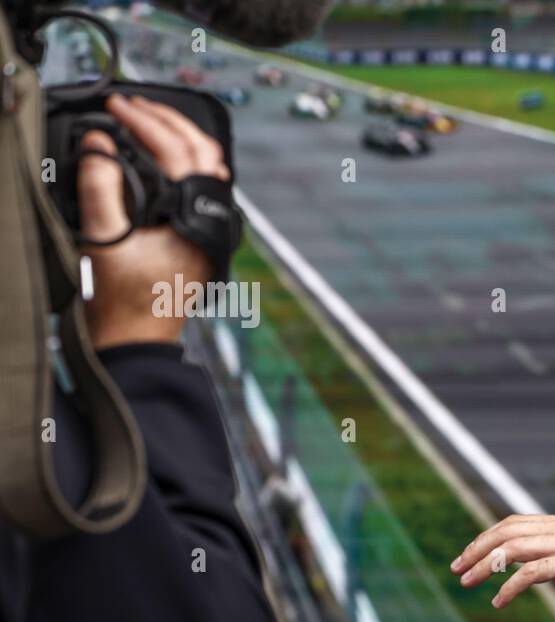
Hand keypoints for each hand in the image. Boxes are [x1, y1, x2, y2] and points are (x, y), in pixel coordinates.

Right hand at [78, 94, 231, 349]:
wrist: (137, 339)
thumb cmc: (125, 299)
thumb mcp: (104, 237)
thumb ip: (100, 186)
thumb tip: (99, 144)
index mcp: (197, 218)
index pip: (178, 152)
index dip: (145, 122)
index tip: (116, 107)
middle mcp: (212, 219)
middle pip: (203, 151)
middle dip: (168, 121)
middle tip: (132, 105)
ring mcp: (209, 227)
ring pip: (207, 167)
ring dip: (178, 137)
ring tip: (144, 120)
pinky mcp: (199, 234)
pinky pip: (200, 185)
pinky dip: (182, 161)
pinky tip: (159, 156)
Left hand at [451, 514, 554, 608]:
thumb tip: (548, 569)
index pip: (514, 522)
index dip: (488, 536)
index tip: (470, 553)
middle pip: (505, 532)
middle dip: (476, 548)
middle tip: (457, 568)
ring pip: (511, 549)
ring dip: (483, 565)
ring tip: (466, 582)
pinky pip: (530, 573)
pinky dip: (508, 586)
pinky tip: (498, 600)